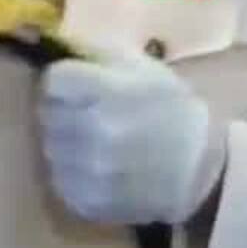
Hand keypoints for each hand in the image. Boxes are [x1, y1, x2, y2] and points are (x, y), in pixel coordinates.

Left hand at [38, 44, 224, 225]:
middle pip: (48, 112)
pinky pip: (60, 178)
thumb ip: (101, 53)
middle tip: (88, 112)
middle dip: (64, 109)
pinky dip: (73, 171)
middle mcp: (92, 131)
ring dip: (66, 140)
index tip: (77, 84)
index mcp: (108, 91)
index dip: (65, 79)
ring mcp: (86, 170)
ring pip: (50, 146)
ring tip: (94, 140)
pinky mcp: (84, 200)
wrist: (198, 169)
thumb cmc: (172, 109)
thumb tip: (62, 47)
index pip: (54, 79)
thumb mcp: (146, 67)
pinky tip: (98, 166)